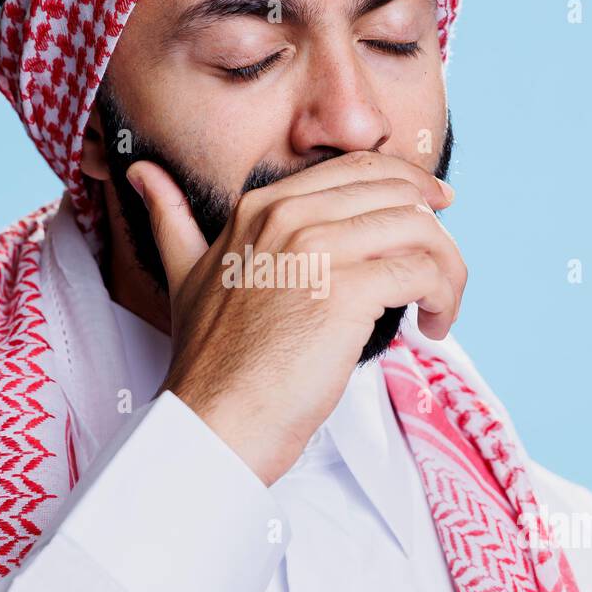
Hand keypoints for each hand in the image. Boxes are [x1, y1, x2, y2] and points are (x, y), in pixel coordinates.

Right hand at [127, 149, 465, 486]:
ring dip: (448, 270)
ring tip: (439, 308)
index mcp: (262, 206)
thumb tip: (143, 173)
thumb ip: (171, 219)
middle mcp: (290, 215)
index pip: (360, 169)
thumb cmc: (209, 363)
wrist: (213, 422)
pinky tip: (431, 327)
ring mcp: (318, 250)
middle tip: (444, 266)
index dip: (408, 187)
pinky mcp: (347, 291)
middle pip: (398, 191)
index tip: (433, 212)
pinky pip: (423, 271)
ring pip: (420, 229)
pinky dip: (442, 297)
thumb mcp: (184, 273)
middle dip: (436, 227)